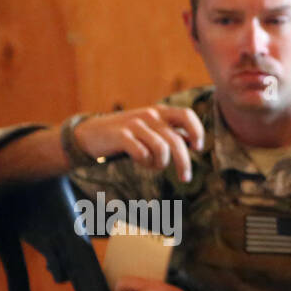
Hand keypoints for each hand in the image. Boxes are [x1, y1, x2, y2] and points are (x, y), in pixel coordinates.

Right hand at [70, 105, 205, 181]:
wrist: (92, 133)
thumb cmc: (128, 134)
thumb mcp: (152, 130)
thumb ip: (171, 133)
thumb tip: (195, 142)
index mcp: (160, 112)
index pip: (187, 115)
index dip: (197, 132)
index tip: (197, 149)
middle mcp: (150, 115)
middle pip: (176, 140)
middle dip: (184, 163)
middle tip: (185, 178)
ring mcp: (135, 123)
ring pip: (161, 149)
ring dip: (160, 164)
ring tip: (153, 165)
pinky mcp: (121, 134)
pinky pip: (142, 153)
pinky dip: (145, 162)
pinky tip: (140, 161)